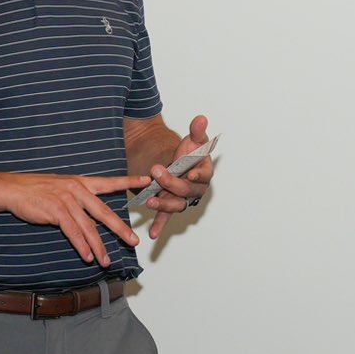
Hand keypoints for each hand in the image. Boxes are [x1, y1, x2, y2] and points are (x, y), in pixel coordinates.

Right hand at [0, 173, 148, 267]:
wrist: (12, 189)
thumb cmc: (35, 190)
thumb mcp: (61, 188)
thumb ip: (78, 199)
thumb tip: (91, 216)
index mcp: (81, 183)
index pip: (109, 182)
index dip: (128, 181)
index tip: (146, 180)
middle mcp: (77, 190)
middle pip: (104, 212)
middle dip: (120, 228)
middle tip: (133, 241)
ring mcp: (67, 200)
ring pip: (89, 227)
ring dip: (99, 246)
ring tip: (106, 260)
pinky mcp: (56, 211)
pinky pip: (73, 232)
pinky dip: (81, 246)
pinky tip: (87, 256)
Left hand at [146, 115, 213, 239]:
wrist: (176, 161)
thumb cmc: (189, 151)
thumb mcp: (192, 139)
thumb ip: (197, 131)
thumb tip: (201, 118)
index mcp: (204, 172)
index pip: (203, 174)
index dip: (197, 174)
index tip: (189, 173)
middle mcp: (195, 189)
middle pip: (186, 190)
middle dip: (171, 182)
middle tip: (156, 172)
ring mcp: (183, 199)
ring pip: (176, 205)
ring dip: (164, 204)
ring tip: (150, 201)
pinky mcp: (170, 206)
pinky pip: (166, 217)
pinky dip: (160, 226)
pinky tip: (152, 234)